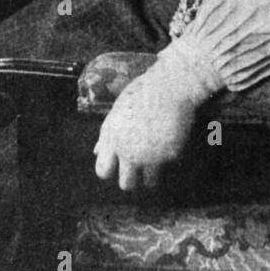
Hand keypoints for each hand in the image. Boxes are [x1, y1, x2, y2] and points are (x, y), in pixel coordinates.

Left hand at [94, 67, 198, 190]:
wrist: (171, 86)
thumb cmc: (143, 93)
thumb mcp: (118, 111)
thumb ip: (107, 135)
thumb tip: (96, 152)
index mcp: (112, 139)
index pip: (103, 171)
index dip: (111, 170)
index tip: (120, 164)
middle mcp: (128, 151)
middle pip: (126, 184)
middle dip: (134, 179)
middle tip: (142, 169)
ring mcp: (149, 156)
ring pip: (149, 183)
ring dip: (154, 173)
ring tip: (159, 156)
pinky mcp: (169, 156)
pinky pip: (170, 168)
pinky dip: (172, 158)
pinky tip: (173, 141)